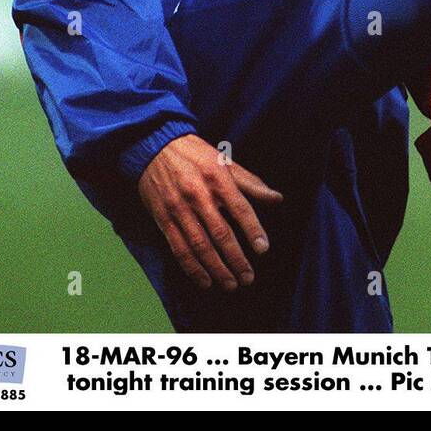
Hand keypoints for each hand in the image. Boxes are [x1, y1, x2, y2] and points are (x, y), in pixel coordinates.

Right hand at [138, 134, 282, 290]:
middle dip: (236, 258)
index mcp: (218, 178)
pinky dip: (192, 268)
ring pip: (199, 246)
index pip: (240, 208)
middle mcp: (198, 195)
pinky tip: (205, 281)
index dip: (252, 230)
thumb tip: (277, 198)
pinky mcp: (163, 219)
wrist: (153, 146)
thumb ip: (251, 183)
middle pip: (220, 233)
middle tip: (248, 277)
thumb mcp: (225, 161)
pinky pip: (179, 248)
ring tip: (231, 284)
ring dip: (216, 269)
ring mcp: (179, 209)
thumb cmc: (196, 154)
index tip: (263, 249)